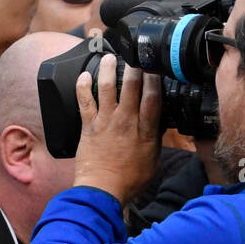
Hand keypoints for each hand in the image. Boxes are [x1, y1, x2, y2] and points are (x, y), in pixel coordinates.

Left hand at [73, 54, 161, 203]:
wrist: (102, 189)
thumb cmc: (129, 180)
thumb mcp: (153, 160)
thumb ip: (156, 139)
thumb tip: (161, 125)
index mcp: (145, 130)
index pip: (153, 98)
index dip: (154, 79)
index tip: (155, 66)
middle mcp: (126, 122)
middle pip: (132, 88)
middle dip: (134, 68)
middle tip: (135, 54)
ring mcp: (105, 122)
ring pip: (107, 89)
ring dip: (108, 70)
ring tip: (109, 57)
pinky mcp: (88, 126)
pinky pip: (84, 101)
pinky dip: (83, 86)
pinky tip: (84, 75)